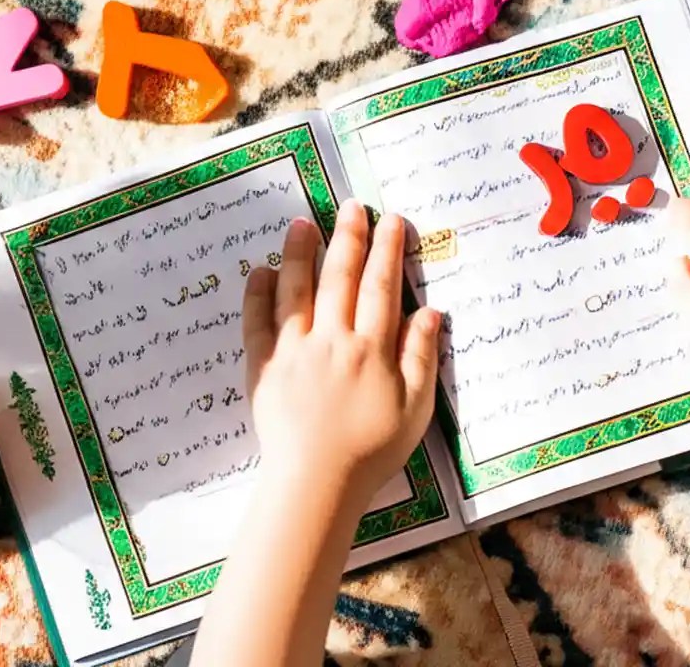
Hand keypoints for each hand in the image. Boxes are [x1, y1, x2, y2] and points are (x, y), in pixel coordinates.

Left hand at [242, 201, 440, 497]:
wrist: (317, 483)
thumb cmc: (373, 451)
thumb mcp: (416, 408)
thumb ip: (421, 357)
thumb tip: (431, 312)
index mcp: (372, 349)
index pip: (382, 288)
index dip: (387, 251)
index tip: (391, 220)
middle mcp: (332, 341)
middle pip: (340, 279)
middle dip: (348, 238)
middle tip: (351, 206)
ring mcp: (294, 352)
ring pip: (297, 291)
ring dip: (301, 253)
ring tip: (303, 222)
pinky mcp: (264, 368)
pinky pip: (258, 323)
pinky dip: (259, 294)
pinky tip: (262, 271)